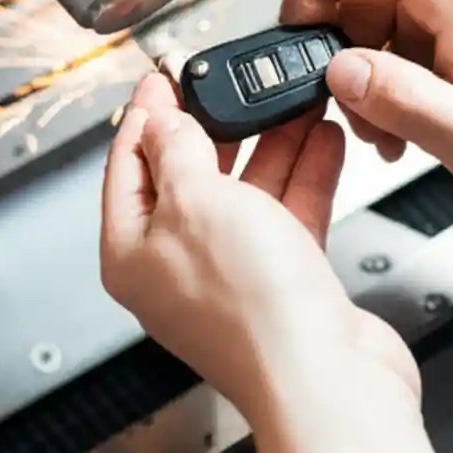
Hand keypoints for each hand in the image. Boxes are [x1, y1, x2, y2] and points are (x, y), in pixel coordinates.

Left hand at [101, 73, 431, 452]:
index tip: (165, 76)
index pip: (127, 165)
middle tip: (231, 81)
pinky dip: (303, 176)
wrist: (325, 375)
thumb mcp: (196, 200)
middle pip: (189, 177)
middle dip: (217, 124)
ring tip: (289, 98)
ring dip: (271, 143)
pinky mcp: (283, 280)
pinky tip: (320, 141)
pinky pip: (286, 214)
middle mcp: (178, 266)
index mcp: (132, 252)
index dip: (146, 114)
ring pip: (246, 192)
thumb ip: (176, 150)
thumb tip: (161, 120)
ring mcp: (233, 274)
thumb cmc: (251, 309)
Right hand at [282, 0, 452, 208]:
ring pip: (377, 16)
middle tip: (350, 106)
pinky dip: (391, 78)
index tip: (301, 36)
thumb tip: (342, 72)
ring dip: (364, 72)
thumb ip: (405, 102)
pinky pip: (405, 37)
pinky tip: (407, 122)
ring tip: (385, 130)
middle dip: (338, 48)